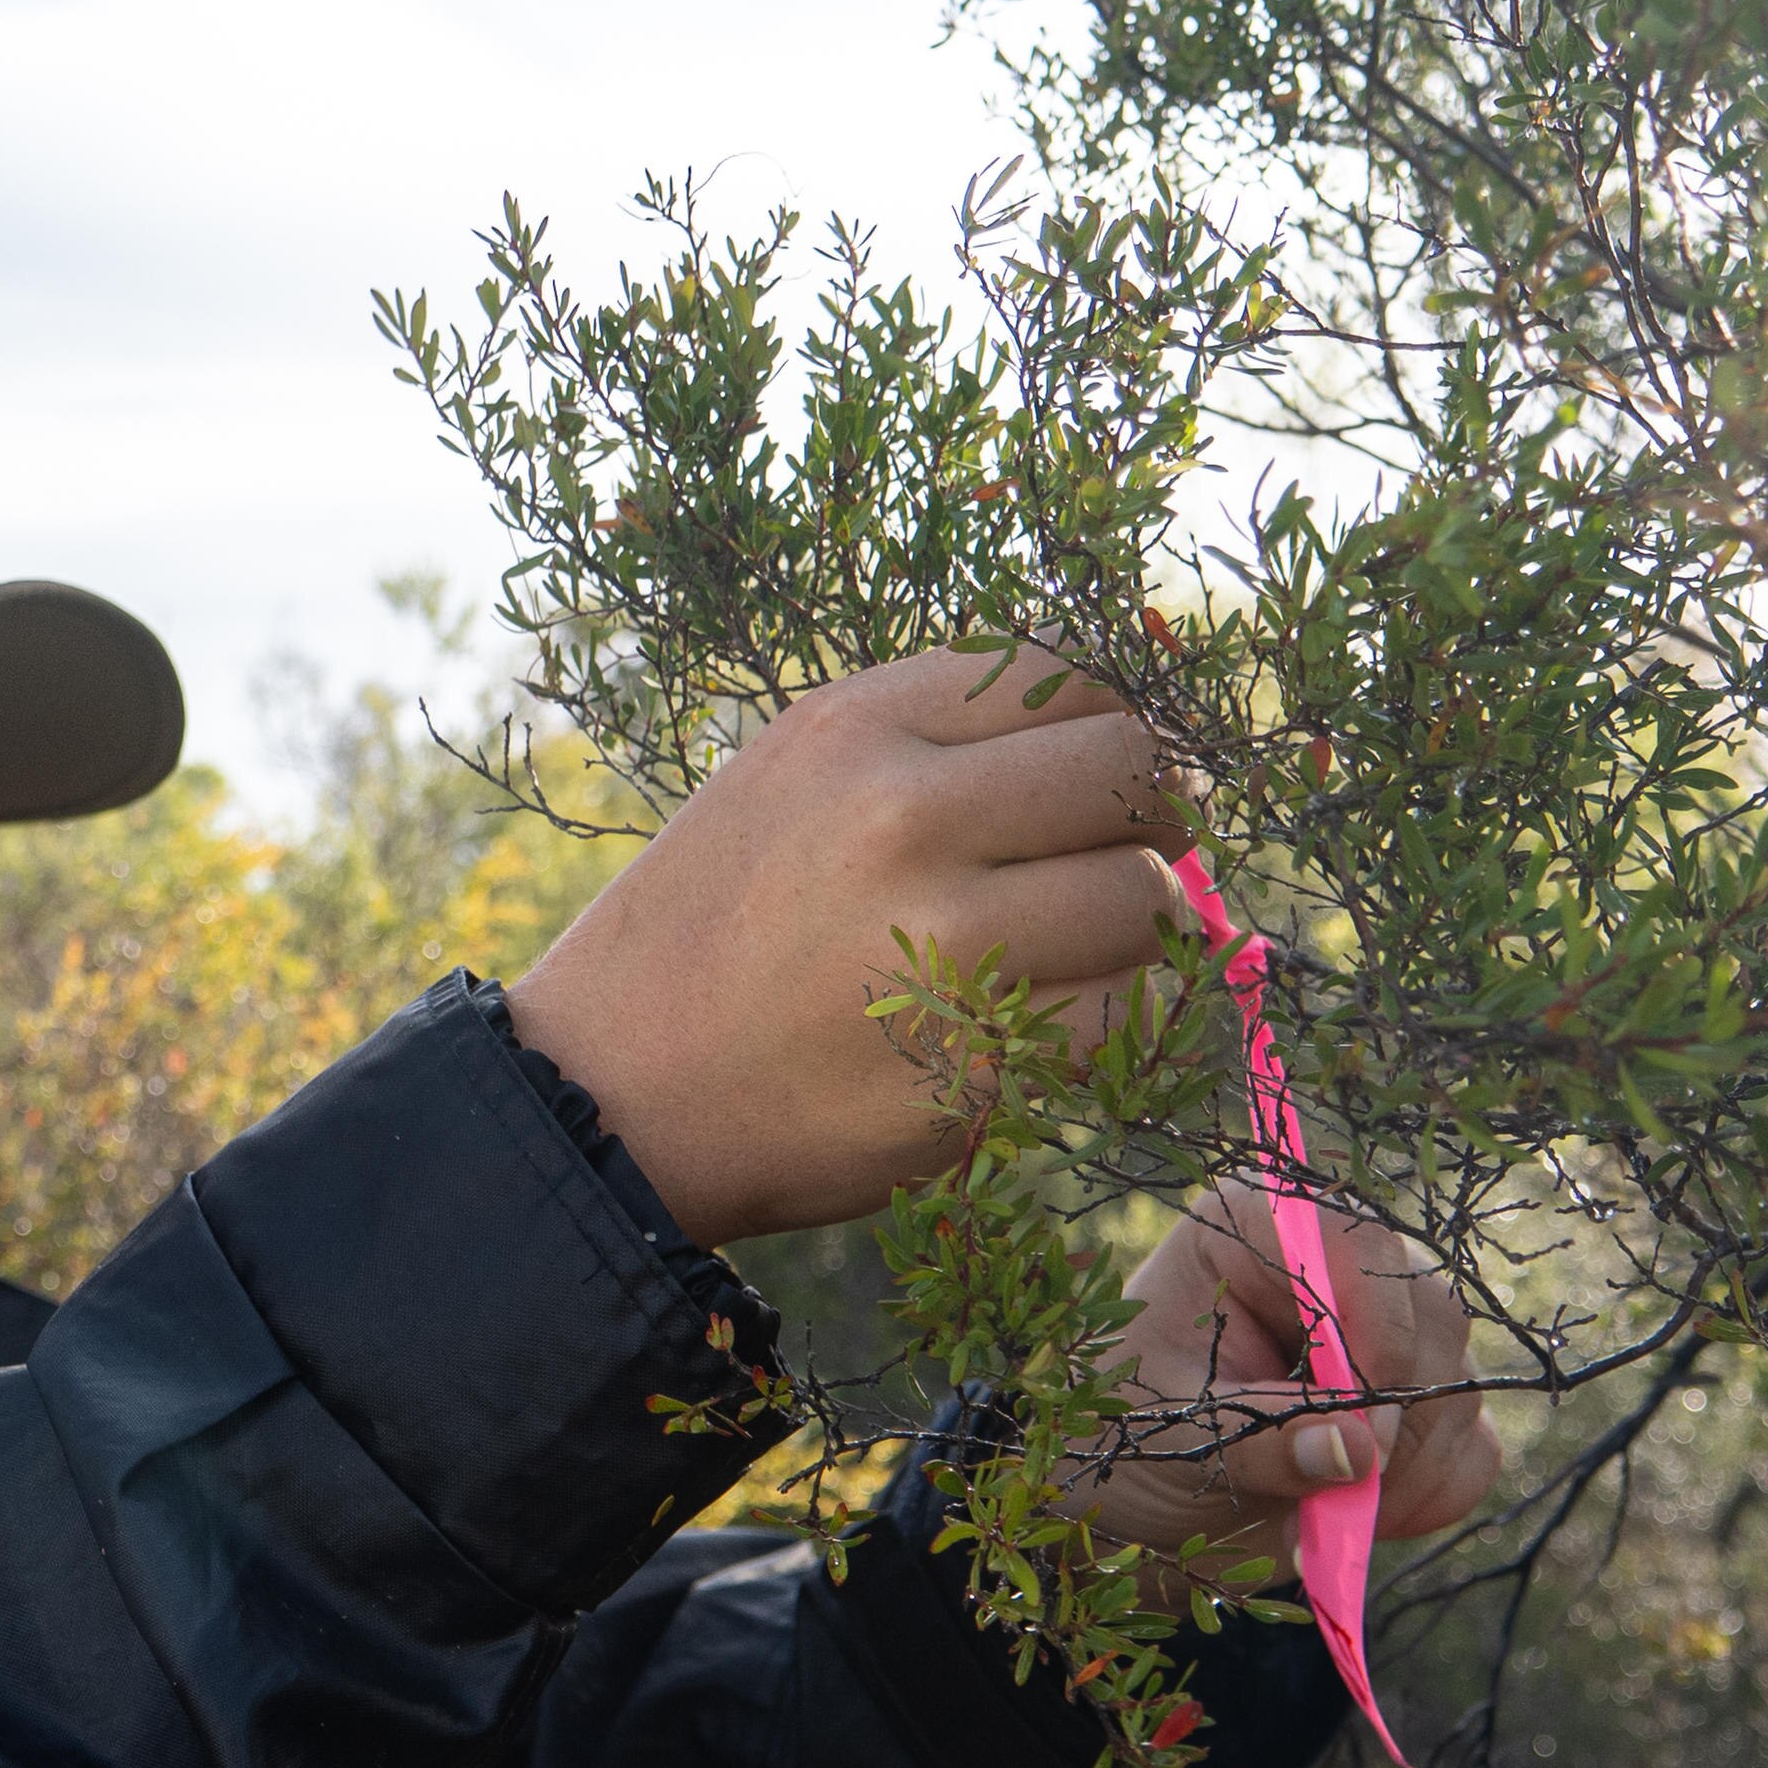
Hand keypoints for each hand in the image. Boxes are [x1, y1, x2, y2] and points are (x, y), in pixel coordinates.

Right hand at [502, 650, 1178, 1245]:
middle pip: (1132, 774)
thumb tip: (1114, 738)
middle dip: (1159, 819)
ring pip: (1147, 900)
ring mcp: (941, 940)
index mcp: (859, 726)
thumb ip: (930, 741)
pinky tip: (1064, 1022)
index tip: (1110, 778)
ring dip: (1146, 930)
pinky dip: (1117, 1021)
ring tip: (1091, 950)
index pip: (1070, 674)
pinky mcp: (968, 1060)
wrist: (607, 1093)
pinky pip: (1122, 1017)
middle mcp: (903, 814)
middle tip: (1133, 859)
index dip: (1119, 725)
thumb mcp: (788, 780)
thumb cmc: (709, 935)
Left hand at [1066, 1190, 1497, 1580]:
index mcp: (1252, 1232)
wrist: (1139, 1505)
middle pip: (1426, 1307)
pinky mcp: (1418, 1402)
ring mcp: (1385, 1332)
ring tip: (1326, 1519)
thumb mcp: (1173, 1439)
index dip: (1374, 1326)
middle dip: (1398, 1412)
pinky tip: (1361, 1519)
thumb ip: (1259, 1440)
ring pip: (1457, 1378)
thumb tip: (1358, 1450)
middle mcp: (1331, 1267)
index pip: (1353, 1239)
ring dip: (1409, 1468)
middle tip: (1347, 1490)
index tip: (1360, 1422)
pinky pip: (1472, 1443)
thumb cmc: (1125, 1441)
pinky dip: (1430, 1493)